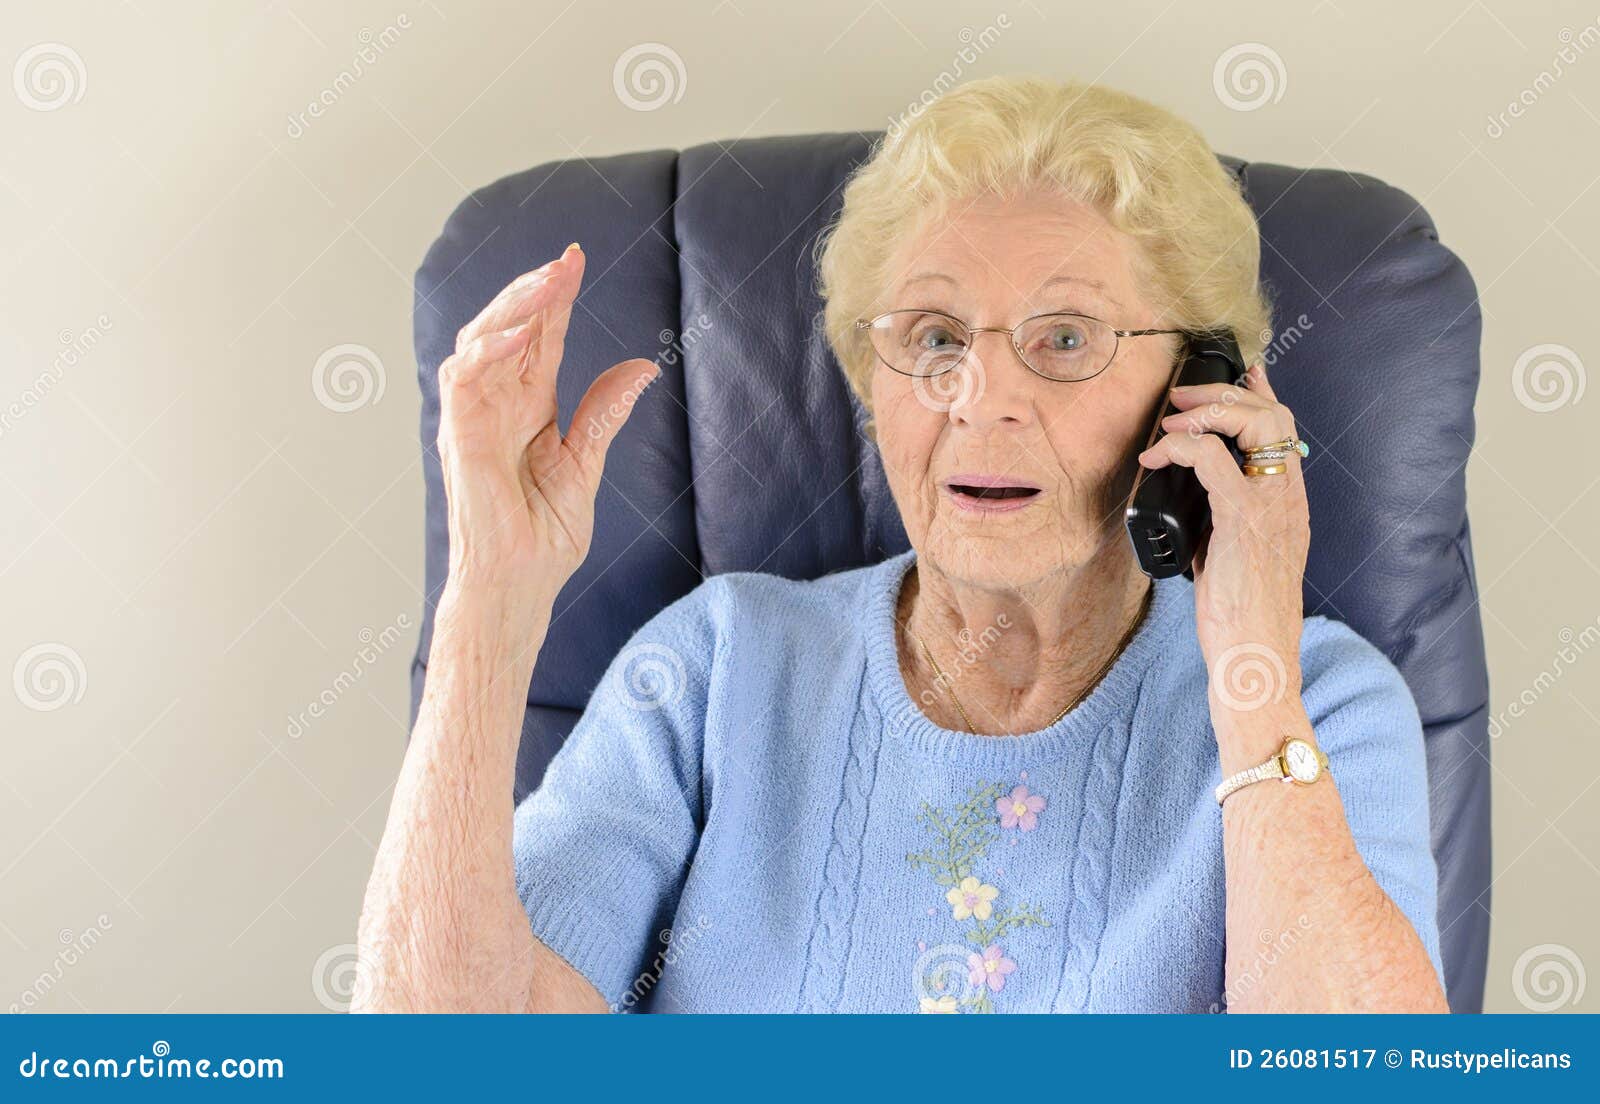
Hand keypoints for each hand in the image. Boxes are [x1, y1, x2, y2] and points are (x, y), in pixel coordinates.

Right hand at [436, 243, 657, 601]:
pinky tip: (519, 333)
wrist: (520, 581)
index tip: (576, 259)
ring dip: (512, 306)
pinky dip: (487, 349)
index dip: (555, 298)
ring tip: (548, 282)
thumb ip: (604, 412)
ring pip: (481, 338)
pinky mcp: (458, 432)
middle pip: (510, 327)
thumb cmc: (544, 536)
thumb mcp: (584, 463)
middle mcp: (496, 402)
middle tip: (567, 262)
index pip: (540, 338)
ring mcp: (473, 414)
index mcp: (527, 406)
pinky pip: (463, 375)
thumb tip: (644, 367)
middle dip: (536, 290)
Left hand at [1135, 362, 1309, 700]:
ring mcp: (1270, 506)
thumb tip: (1196, 504)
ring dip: (1204, 411)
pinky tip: (1157, 457)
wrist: (1256, 657)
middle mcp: (1288, 497)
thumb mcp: (1239, 558)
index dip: (1259, 394)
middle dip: (1223, 393)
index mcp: (1289, 503)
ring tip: (1169, 421)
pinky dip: (1181, 447)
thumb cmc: (1243, 617)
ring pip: (1250, 424)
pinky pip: (1212, 460)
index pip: (1284, 430)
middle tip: (1181, 397)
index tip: (1239, 374)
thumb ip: (1228, 523)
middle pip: (1271, 414)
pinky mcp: (1243, 521)